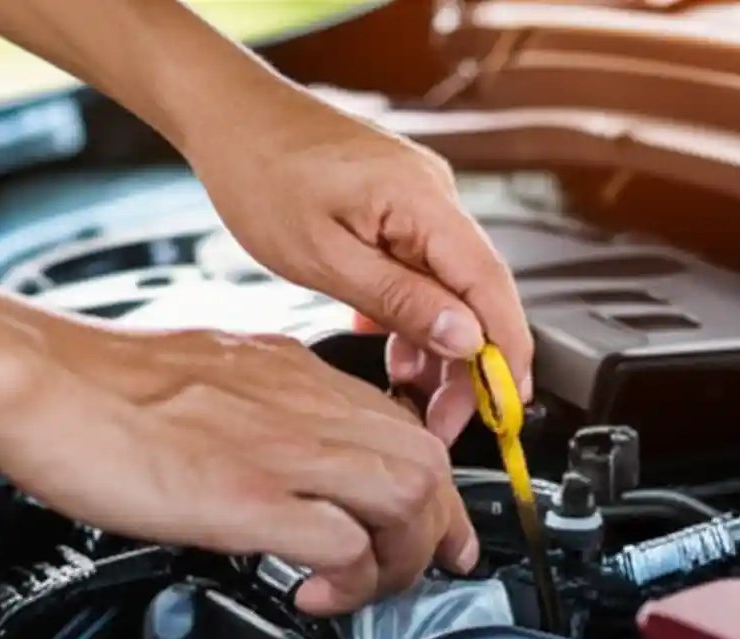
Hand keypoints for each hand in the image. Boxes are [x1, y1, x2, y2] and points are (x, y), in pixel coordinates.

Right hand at [0, 303, 477, 615]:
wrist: (47, 380)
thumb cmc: (114, 383)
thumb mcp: (224, 377)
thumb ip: (273, 408)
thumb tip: (292, 454)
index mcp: (304, 379)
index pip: (409, 430)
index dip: (439, 488)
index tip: (443, 525)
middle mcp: (310, 407)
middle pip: (428, 465)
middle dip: (439, 528)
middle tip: (424, 569)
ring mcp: (284, 450)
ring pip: (406, 498)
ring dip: (401, 557)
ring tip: (364, 586)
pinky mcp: (248, 495)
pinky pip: (342, 540)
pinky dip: (348, 577)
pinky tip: (317, 592)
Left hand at [182, 83, 532, 444]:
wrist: (230, 116)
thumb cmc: (261, 172)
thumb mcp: (323, 256)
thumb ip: (400, 299)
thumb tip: (466, 338)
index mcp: (423, 201)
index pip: (491, 285)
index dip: (509, 350)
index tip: (509, 404)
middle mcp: (435, 197)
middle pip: (478, 293)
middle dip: (470, 364)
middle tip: (446, 421)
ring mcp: (420, 203)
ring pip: (451, 289)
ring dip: (439, 345)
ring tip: (412, 394)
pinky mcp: (401, 211)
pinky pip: (425, 272)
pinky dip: (414, 315)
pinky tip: (394, 351)